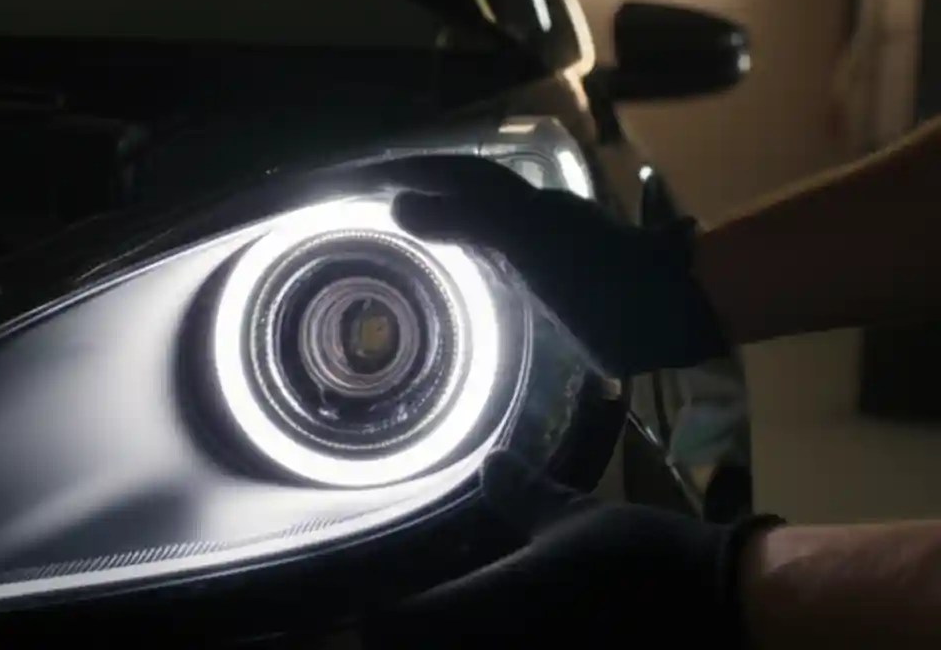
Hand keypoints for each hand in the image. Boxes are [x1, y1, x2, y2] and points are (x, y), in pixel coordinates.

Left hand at [363, 451, 780, 648]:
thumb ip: (522, 495)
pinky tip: (502, 627)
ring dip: (448, 641)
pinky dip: (491, 646)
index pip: (395, 627)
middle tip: (406, 610)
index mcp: (489, 608)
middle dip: (406, 638)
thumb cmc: (641, 558)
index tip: (370, 597)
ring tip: (453, 615)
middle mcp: (502, 649)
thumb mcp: (575, 519)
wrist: (724, 610)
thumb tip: (489, 464)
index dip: (373, 616)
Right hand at [393, 180, 725, 373]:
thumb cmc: (605, 278)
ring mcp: (546, 254)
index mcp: (525, 205)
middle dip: (415, 189)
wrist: (674, 320)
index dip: (409, 170)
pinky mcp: (557, 291)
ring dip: (437, 220)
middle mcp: (534, 220)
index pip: (454, 174)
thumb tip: (400, 203)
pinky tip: (451, 276)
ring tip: (392, 230)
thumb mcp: (532, 242)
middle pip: (464, 193)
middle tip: (361, 199)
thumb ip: (468, 220)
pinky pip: (493, 264)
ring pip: (478, 226)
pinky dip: (461, 259)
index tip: (357, 174)